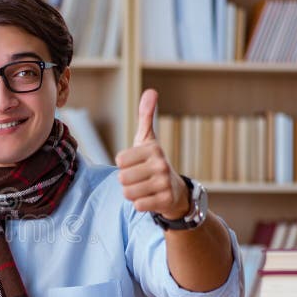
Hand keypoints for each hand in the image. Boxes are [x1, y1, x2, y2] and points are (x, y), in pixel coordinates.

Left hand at [115, 89, 188, 219]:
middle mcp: (160, 164)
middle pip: (122, 178)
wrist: (176, 191)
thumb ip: (145, 117)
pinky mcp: (165, 200)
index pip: (120, 160)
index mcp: (152, 149)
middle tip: (139, 179)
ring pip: (128, 192)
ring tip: (143, 188)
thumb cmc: (154, 163)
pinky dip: (140, 204)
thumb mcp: (148, 140)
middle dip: (126, 181)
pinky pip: (138, 205)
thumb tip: (151, 91)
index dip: (124, 165)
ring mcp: (164, 183)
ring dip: (132, 193)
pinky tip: (149, 198)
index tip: (135, 164)